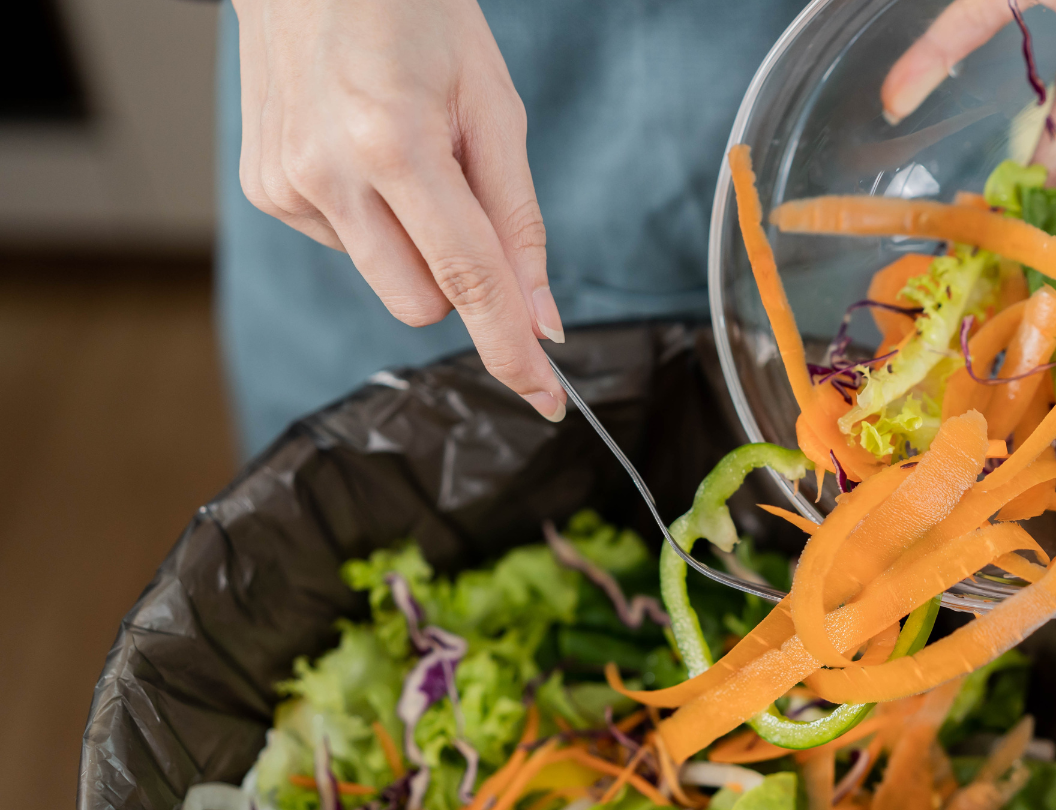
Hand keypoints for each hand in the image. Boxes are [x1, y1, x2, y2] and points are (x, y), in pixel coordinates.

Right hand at [233, 0, 566, 420]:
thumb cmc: (415, 16)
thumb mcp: (492, 105)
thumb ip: (518, 220)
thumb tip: (541, 318)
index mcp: (395, 143)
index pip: (468, 280)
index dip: (511, 349)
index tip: (546, 399)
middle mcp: (328, 173)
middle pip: (423, 303)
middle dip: (462, 277)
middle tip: (465, 198)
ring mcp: (286, 185)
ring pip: (386, 282)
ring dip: (416, 246)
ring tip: (407, 159)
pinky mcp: (263, 189)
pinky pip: (346, 247)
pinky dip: (372, 219)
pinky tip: (363, 154)